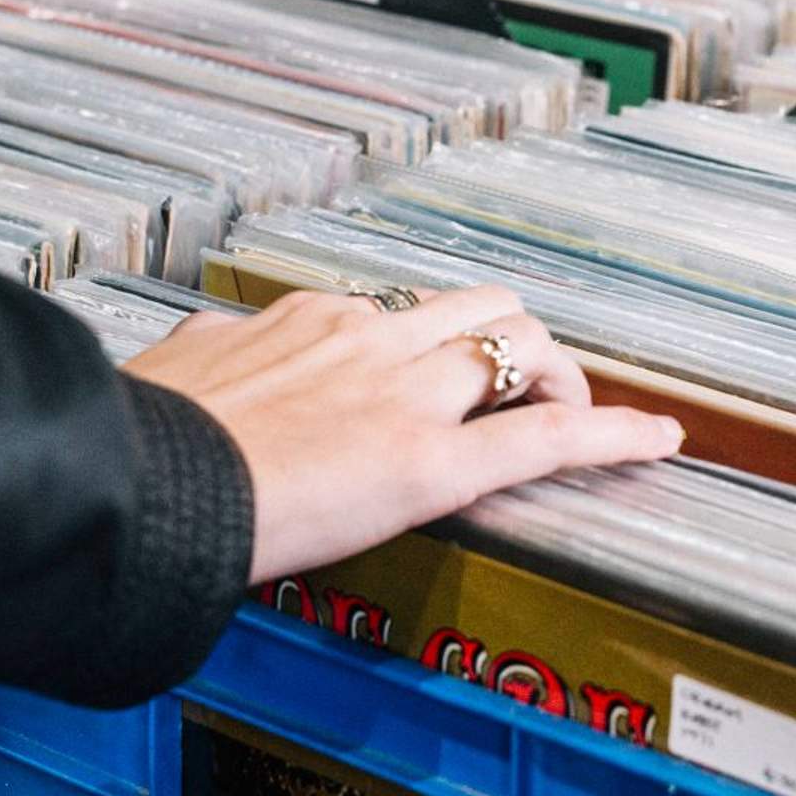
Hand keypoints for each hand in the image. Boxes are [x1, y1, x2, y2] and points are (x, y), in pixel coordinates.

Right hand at [121, 286, 683, 583]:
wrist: (138, 485)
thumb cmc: (145, 439)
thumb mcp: (180, 370)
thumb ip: (215, 357)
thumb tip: (199, 355)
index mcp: (310, 321)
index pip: (404, 311)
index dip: (444, 339)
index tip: (453, 361)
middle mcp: (369, 340)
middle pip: (481, 310)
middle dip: (518, 345)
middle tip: (529, 389)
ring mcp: (405, 396)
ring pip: (518, 348)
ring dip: (558, 376)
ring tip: (577, 411)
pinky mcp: (430, 463)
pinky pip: (545, 437)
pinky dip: (612, 434)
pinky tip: (656, 440)